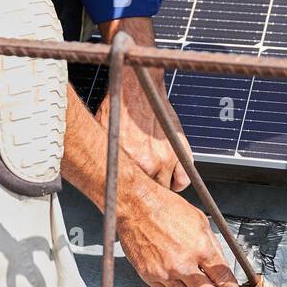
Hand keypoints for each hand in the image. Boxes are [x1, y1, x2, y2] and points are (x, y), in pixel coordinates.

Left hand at [96, 72, 189, 190]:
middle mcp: (148, 164)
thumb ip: (108, 160)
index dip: (131, 196)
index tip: (131, 196)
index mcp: (127, 164)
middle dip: (147, 192)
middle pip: (150, 194)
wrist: (138, 90)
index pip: (130, 195)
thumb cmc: (120, 111)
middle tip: (144, 186)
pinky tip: (172, 176)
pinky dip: (179, 181)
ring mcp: (167, 159)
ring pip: (167, 189)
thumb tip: (103, 174)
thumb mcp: (104, 139)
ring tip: (156, 178)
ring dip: (162, 185)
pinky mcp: (181, 152)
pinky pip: (184, 180)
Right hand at [117, 185, 238, 286]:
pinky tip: (178, 285)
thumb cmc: (165, 207)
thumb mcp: (199, 220)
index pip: (223, 278)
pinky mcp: (149, 276)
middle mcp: (183, 263)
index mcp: (200, 247)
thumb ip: (212, 245)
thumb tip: (221, 264)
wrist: (136, 205)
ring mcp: (165, 272)